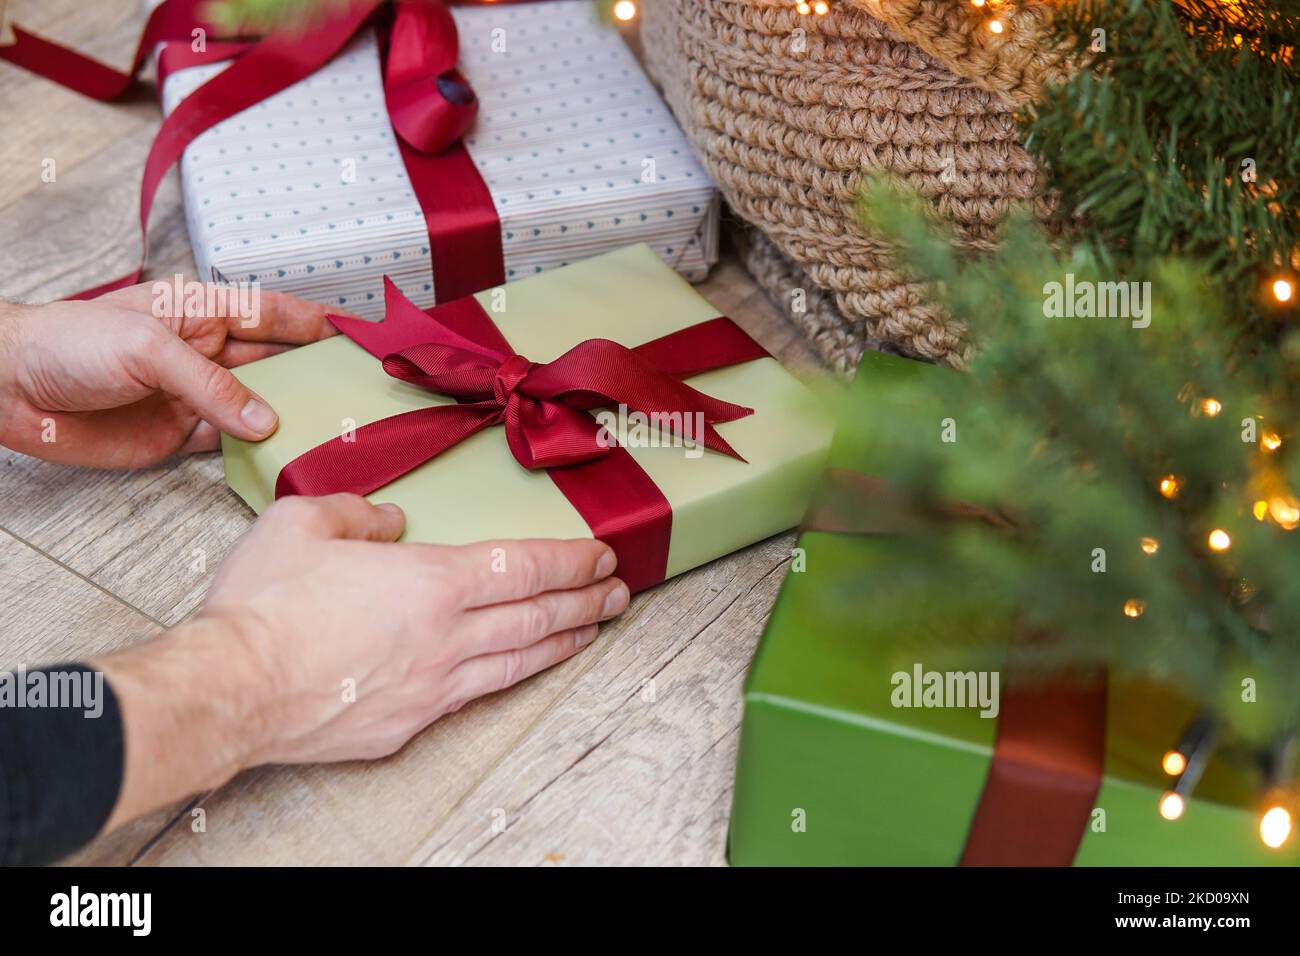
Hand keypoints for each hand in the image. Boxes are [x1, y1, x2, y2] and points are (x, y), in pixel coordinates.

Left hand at [0, 281, 337, 467]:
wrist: (6, 388)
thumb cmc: (65, 343)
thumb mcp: (147, 348)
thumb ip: (211, 385)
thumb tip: (264, 420)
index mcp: (197, 312)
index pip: (271, 312)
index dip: (315, 320)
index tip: (356, 332)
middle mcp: (201, 353)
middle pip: (274, 361)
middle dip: (314, 371)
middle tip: (358, 386)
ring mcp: (192, 397)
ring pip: (257, 406)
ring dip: (290, 415)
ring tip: (334, 424)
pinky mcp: (176, 437)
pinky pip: (228, 443)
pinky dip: (256, 449)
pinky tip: (282, 452)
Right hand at [95, 494, 629, 827]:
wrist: (230, 690)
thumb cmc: (262, 607)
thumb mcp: (303, 521)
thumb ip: (357, 512)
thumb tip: (387, 522)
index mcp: (429, 582)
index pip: (522, 566)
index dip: (570, 561)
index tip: (602, 557)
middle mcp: (445, 637)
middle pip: (535, 616)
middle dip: (584, 601)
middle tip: (618, 593)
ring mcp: (431, 686)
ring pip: (516, 661)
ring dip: (561, 642)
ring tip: (591, 631)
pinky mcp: (407, 723)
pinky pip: (472, 696)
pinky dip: (507, 678)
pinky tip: (516, 672)